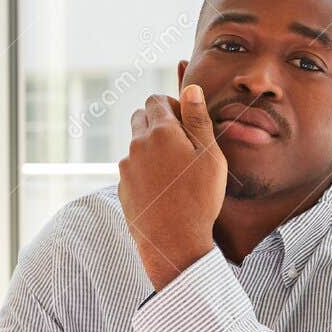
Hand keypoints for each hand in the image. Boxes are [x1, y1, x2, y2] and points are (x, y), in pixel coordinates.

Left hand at [118, 85, 225, 290]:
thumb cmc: (199, 199)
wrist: (174, 243)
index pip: (155, 100)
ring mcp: (126, 168)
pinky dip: (146, 171)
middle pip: (141, 118)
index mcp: (160, 132)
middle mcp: (137, 145)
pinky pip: (133, 169)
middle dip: (158, 123)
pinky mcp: (122, 188)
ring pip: (136, 145)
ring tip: (175, 172)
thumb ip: (197, 119)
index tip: (186, 124)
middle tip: (182, 145)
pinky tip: (165, 191)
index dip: (172, 106)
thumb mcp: (209, 156)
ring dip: (152, 148)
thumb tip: (190, 88)